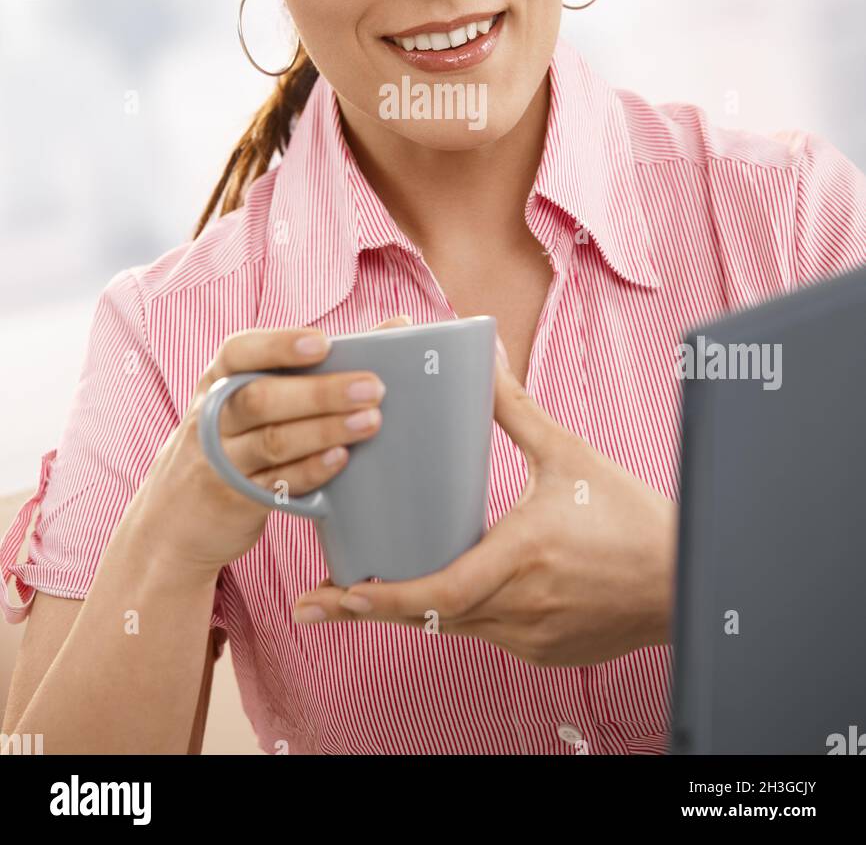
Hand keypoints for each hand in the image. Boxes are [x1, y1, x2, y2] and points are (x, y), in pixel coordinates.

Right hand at [122, 315, 409, 581]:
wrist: (175, 517)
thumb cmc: (235, 438)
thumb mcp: (250, 397)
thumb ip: (312, 366)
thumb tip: (396, 327)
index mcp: (218, 379)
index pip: (240, 352)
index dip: (279, 345)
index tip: (323, 343)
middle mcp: (212, 417)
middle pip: (262, 399)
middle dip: (320, 392)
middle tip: (372, 387)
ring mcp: (220, 462)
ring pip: (272, 442)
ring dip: (324, 430)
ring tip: (370, 421)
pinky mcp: (234, 501)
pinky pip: (275, 485)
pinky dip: (309, 471)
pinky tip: (341, 459)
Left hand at [292, 339, 678, 665]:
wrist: (686, 578)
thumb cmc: (630, 516)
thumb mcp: (567, 454)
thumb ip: (514, 408)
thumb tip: (482, 353)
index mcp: (521, 557)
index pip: (437, 593)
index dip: (381, 599)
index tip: (338, 592)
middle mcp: (521, 607)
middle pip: (429, 617)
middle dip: (369, 610)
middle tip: (316, 602)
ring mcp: (533, 638)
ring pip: (455, 629)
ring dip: (412, 610)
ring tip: (361, 595)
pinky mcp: (546, 653)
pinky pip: (487, 635)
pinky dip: (460, 616)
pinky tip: (443, 593)